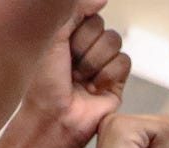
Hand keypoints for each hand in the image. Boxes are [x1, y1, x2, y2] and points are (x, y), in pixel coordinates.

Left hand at [23, 0, 130, 144]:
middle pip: (103, 28)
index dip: (78, 31)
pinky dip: (107, 75)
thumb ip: (77, 11)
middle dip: (85, 47)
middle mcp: (88, 50)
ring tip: (81, 80)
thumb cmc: (44, 82)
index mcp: (71, 37)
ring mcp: (103, 66)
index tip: (63, 48)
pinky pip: (124, 62)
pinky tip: (94, 88)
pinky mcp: (117, 83)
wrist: (53, 116)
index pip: (90, 17)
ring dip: (94, 62)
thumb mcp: (55, 35)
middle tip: (70, 67)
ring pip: (114, 43)